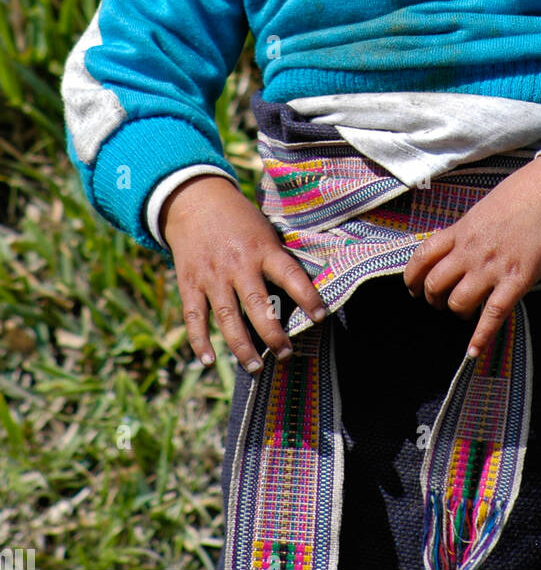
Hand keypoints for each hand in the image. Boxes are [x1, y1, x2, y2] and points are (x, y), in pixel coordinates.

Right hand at [160, 176, 326, 373]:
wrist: (195, 200)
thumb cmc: (239, 220)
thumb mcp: (265, 231)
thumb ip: (277, 259)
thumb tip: (302, 292)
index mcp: (263, 249)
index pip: (291, 275)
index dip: (308, 297)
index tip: (321, 317)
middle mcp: (238, 265)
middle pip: (258, 305)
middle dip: (273, 335)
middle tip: (285, 355)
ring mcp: (212, 276)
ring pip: (227, 318)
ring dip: (241, 347)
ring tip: (256, 368)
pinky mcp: (190, 284)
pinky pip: (194, 317)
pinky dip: (200, 341)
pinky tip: (209, 360)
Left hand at [403, 155, 540, 359]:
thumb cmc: (520, 195)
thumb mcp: (482, 209)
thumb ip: (467, 230)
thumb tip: (456, 245)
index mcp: (461, 231)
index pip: (422, 257)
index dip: (413, 277)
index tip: (413, 287)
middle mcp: (470, 251)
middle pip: (436, 284)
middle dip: (433, 299)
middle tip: (439, 302)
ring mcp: (492, 268)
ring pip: (458, 302)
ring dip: (457, 312)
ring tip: (463, 313)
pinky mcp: (516, 281)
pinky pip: (493, 314)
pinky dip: (481, 336)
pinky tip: (474, 350)